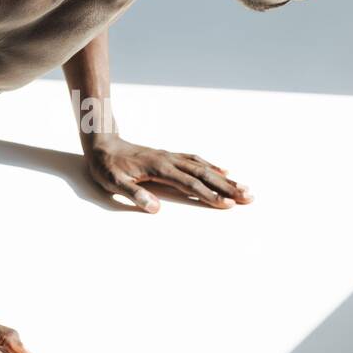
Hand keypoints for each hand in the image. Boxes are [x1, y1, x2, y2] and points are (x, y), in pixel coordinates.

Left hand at [85, 135, 252, 212]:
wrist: (103, 144)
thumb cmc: (107, 166)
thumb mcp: (113, 183)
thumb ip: (134, 195)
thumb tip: (155, 209)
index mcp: (159, 168)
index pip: (190, 184)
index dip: (209, 195)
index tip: (227, 204)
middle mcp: (170, 160)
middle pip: (204, 174)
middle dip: (227, 187)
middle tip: (249, 197)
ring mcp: (171, 157)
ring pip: (204, 167)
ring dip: (225, 178)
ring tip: (244, 187)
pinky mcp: (170, 157)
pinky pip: (196, 160)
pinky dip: (212, 166)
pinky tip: (223, 172)